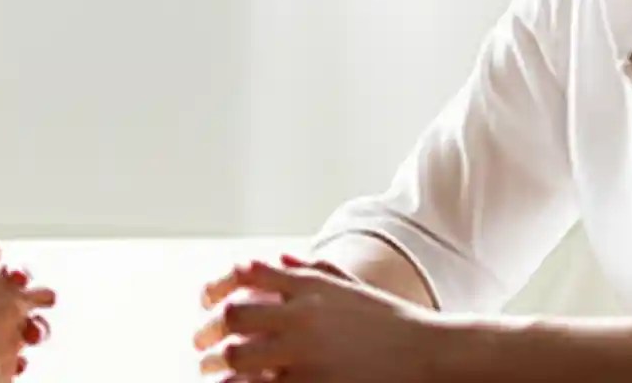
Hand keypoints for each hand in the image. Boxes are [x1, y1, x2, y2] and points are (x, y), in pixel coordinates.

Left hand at [194, 260, 437, 382]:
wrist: (430, 356)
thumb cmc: (390, 324)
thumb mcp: (350, 289)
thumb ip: (311, 272)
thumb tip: (276, 260)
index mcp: (310, 287)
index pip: (247, 272)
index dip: (218, 286)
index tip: (207, 303)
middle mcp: (303, 315)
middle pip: (234, 315)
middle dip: (211, 332)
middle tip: (201, 347)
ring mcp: (306, 353)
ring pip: (239, 357)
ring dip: (219, 367)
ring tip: (212, 375)